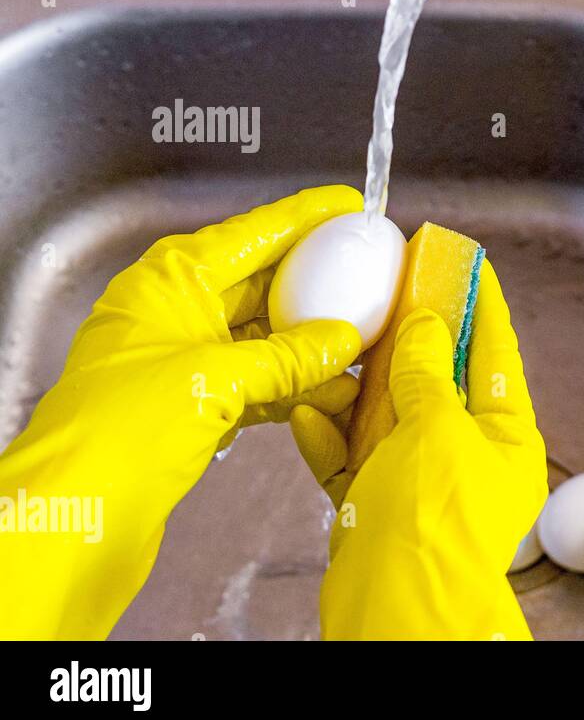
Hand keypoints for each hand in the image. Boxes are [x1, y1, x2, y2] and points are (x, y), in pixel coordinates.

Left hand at [0, 185, 364, 638]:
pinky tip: (337, 390)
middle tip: (371, 271)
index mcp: (170, 280)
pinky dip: (294, 384)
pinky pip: (255, 380)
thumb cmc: (121, 432)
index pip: (252, 232)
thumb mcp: (216, 380)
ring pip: (262, 334)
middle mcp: (174, 310)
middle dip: (317, 278)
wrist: (75, 515)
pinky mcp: (190, 405)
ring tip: (369, 339)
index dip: (304, 216)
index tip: (350, 205)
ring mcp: (181, 358)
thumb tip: (345, 340)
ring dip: (313, 340)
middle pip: (260, 279)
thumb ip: (288, 356)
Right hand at [290, 259, 547, 639]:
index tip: (468, 263)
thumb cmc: (435, 528)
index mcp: (505, 436)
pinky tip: (306, 410)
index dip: (480, 304)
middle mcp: (468, 458)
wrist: (395, 609)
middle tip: (391, 287)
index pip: (496, 353)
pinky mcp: (376, 508)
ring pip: (389, 416)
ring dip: (362, 381)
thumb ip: (429, 373)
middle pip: (439, 380)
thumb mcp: (438, 429)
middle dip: (413, 336)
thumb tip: (427, 326)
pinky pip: (350, 459)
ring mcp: (421, 482)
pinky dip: (328, 435)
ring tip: (341, 337)